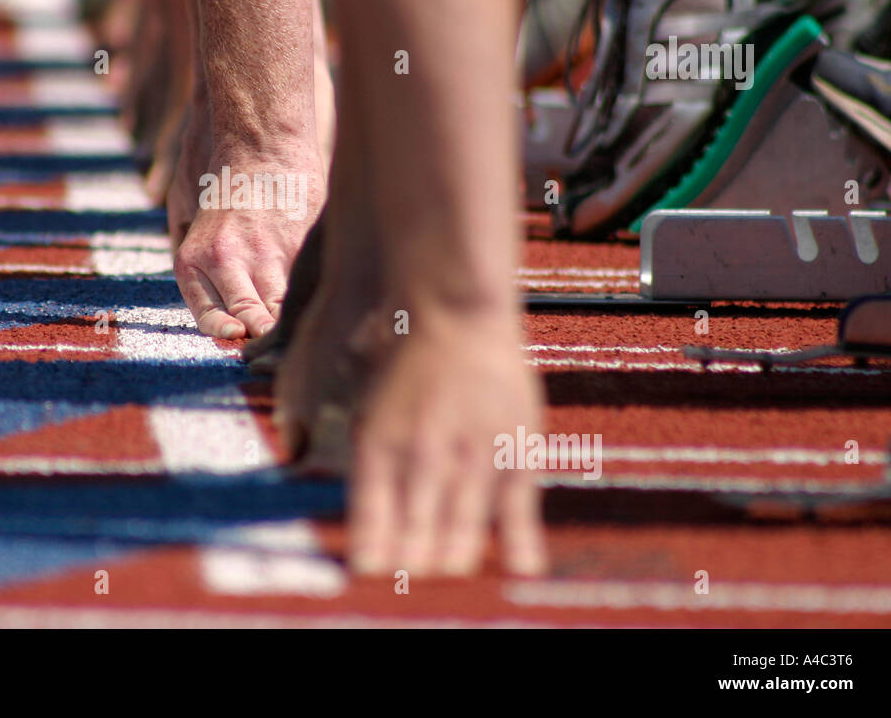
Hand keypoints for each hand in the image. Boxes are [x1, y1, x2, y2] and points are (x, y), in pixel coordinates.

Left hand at [169, 143, 322, 338]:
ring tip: (299, 334)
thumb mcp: (180, 212)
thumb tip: (207, 290)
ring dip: (291, 322)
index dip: (227, 335)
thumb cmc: (217, 173)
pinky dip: (312, 295)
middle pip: (255, 321)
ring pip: (285, 308)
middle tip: (274, 349)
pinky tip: (319, 300)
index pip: (211, 318)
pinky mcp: (303, 244)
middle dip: (265, 338)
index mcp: (195, 260)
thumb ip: (186, 251)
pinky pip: (308, 283)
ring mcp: (271, 254)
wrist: (260, 137)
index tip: (239, 339)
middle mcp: (231, 262)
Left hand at [348, 308, 546, 577]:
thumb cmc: (407, 368)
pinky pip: (517, 507)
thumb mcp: (371, 417)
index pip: (373, 521)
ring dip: (451, 559)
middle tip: (412, 579)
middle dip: (412, 565)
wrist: (454, 312)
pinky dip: (517, 542)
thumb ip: (373, 477)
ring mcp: (472, 452)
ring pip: (461, 530)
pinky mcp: (515, 449)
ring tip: (446, 572)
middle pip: (416, 537)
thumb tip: (371, 540)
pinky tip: (520, 568)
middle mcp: (423, 453)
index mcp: (379, 446)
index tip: (372, 572)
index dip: (373, 556)